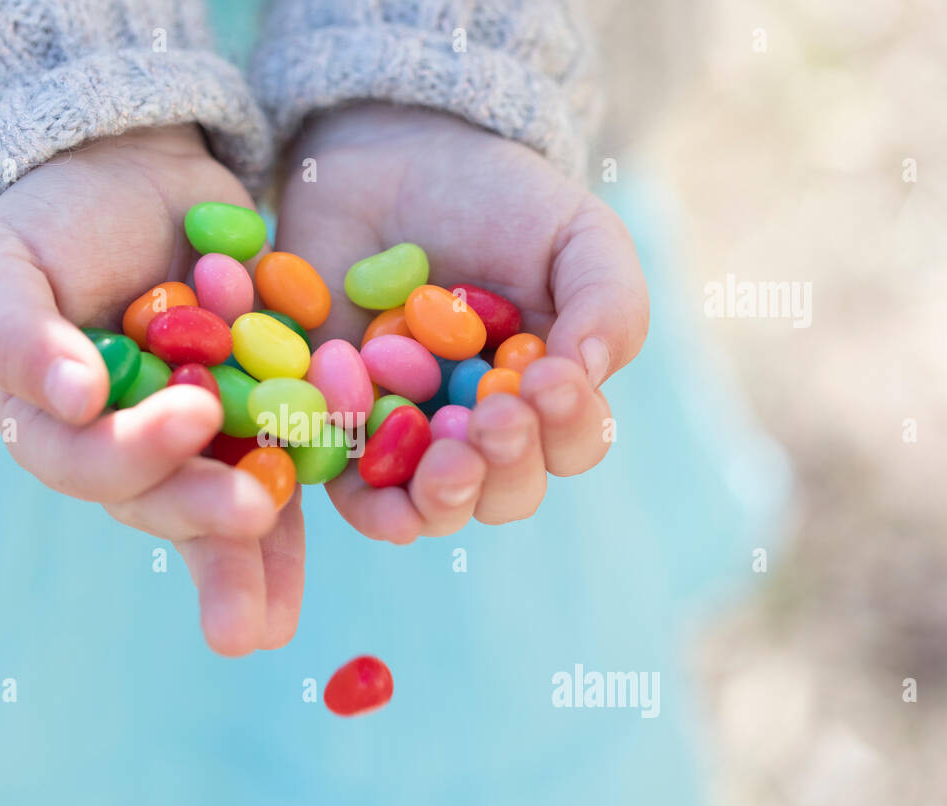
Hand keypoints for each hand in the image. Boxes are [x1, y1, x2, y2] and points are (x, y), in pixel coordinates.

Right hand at [0, 126, 303, 655]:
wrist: (130, 178)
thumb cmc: (48, 222)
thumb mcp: (4, 265)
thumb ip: (19, 334)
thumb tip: (76, 401)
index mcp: (57, 431)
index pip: (88, 460)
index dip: (136, 450)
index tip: (191, 413)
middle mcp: (128, 451)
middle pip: (163, 500)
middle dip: (207, 514)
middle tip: (254, 516)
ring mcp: (198, 440)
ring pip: (228, 502)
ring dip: (260, 552)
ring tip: (282, 609)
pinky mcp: (257, 413)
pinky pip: (288, 457)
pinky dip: (314, 477)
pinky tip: (355, 508)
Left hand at [277, 104, 648, 542]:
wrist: (390, 158)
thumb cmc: (498, 200)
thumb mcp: (576, 235)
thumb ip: (607, 302)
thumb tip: (588, 376)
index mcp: (547, 397)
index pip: (573, 442)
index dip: (568, 426)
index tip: (549, 379)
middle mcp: (481, 432)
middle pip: (507, 492)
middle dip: (508, 467)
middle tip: (495, 420)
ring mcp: (408, 436)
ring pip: (436, 505)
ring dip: (448, 497)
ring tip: (449, 460)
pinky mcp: (340, 428)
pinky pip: (353, 490)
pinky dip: (370, 501)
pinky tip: (386, 496)